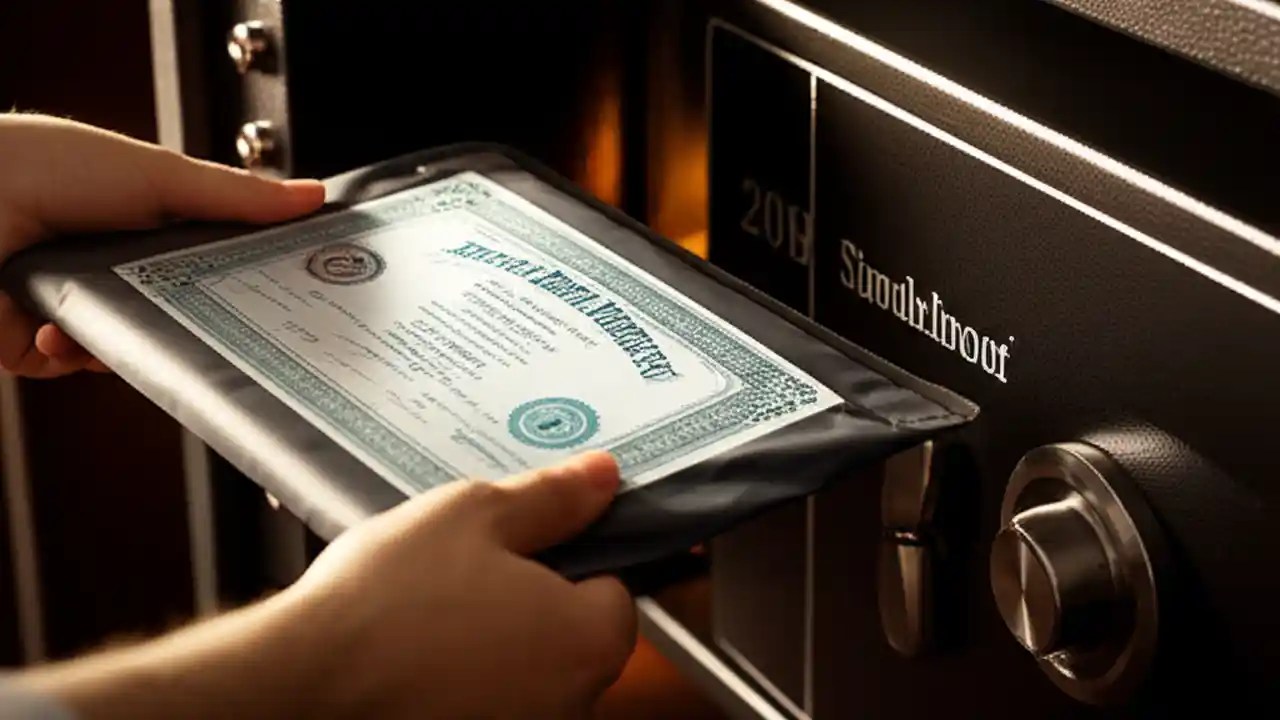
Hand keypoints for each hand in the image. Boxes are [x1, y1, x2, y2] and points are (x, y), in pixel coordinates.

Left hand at [0, 114, 324, 377]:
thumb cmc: (44, 166)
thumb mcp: (162, 178)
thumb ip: (239, 197)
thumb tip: (310, 197)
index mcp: (137, 218)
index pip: (206, 257)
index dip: (240, 274)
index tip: (278, 290)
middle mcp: (104, 262)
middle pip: (174, 305)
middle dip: (193, 315)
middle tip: (220, 319)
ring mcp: (69, 301)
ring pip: (131, 343)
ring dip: (128, 334)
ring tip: (118, 308)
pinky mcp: (33, 340)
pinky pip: (77, 363)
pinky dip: (75, 350)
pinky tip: (62, 324)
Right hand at [287, 450, 636, 718]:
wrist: (301, 684)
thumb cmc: (386, 600)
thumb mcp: (473, 514)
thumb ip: (551, 497)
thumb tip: (601, 477)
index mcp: (590, 640)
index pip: (615, 592)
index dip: (570, 562)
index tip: (525, 550)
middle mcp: (573, 703)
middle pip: (574, 639)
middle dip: (532, 605)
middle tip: (470, 574)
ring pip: (527, 674)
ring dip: (496, 647)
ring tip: (433, 616)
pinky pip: (489, 702)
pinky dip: (464, 684)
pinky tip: (419, 659)